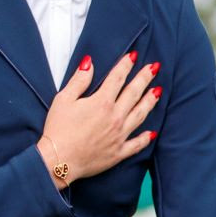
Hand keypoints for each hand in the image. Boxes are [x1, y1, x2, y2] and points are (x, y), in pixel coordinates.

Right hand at [38, 52, 161, 186]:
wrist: (58, 160)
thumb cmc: (58, 130)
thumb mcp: (63, 100)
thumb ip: (79, 80)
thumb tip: (89, 63)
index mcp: (101, 103)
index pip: (117, 78)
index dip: (126, 65)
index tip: (133, 56)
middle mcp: (115, 117)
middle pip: (134, 93)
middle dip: (145, 78)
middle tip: (155, 67)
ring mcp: (119, 135)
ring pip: (140, 115)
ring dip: (150, 102)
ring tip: (158, 91)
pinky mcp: (118, 153)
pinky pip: (137, 144)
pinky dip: (145, 138)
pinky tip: (152, 133)